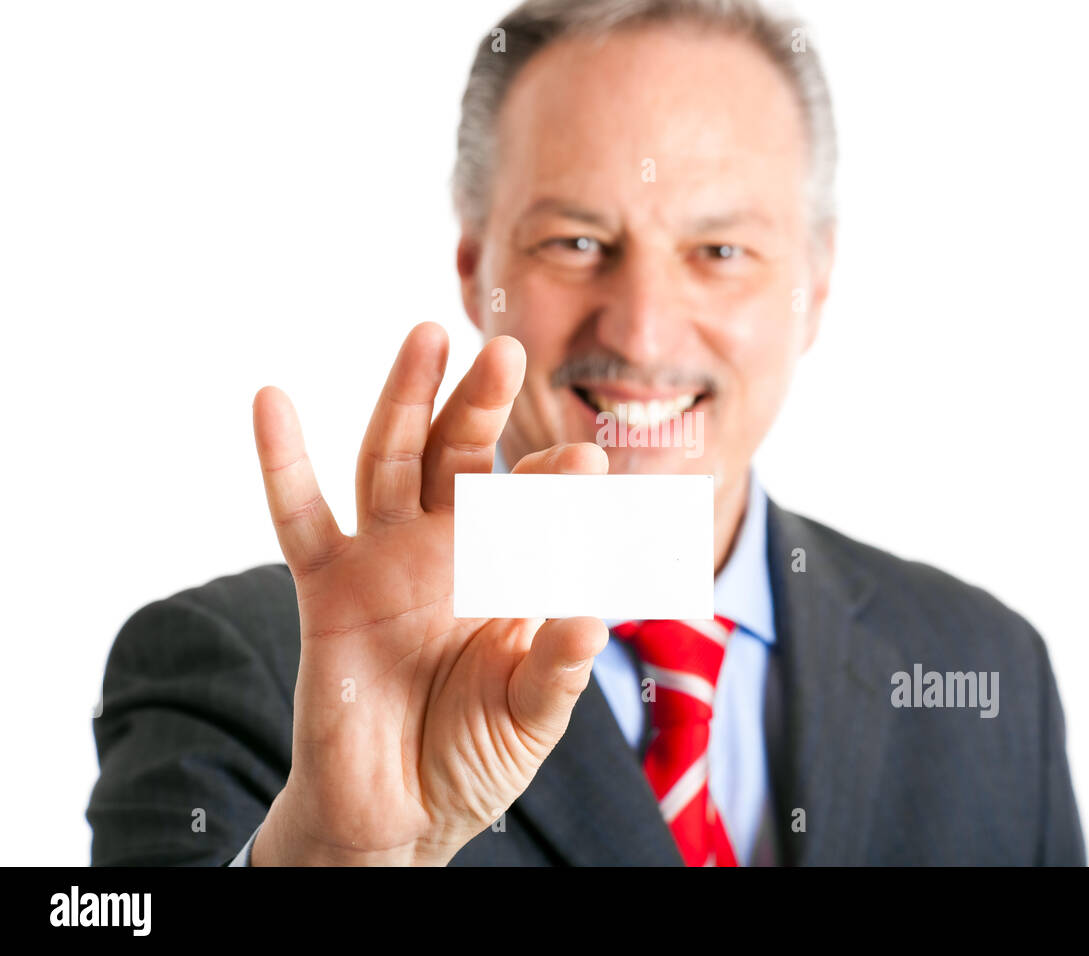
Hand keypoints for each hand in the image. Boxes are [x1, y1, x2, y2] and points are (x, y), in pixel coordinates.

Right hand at [248, 322, 608, 864]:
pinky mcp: (326, 587)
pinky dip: (280, 462)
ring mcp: (385, 560)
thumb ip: (556, 668)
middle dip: (481, 406)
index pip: (537, 507)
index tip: (586, 459)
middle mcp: (447, 549)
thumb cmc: (472, 756)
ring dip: (404, 399)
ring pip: (391, 462)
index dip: (556, 483)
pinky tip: (270, 401)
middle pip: (462, 459)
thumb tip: (592, 617)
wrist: (397, 814)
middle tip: (505, 352)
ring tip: (426, 337)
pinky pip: (298, 518)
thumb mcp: (528, 715)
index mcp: (508, 570)